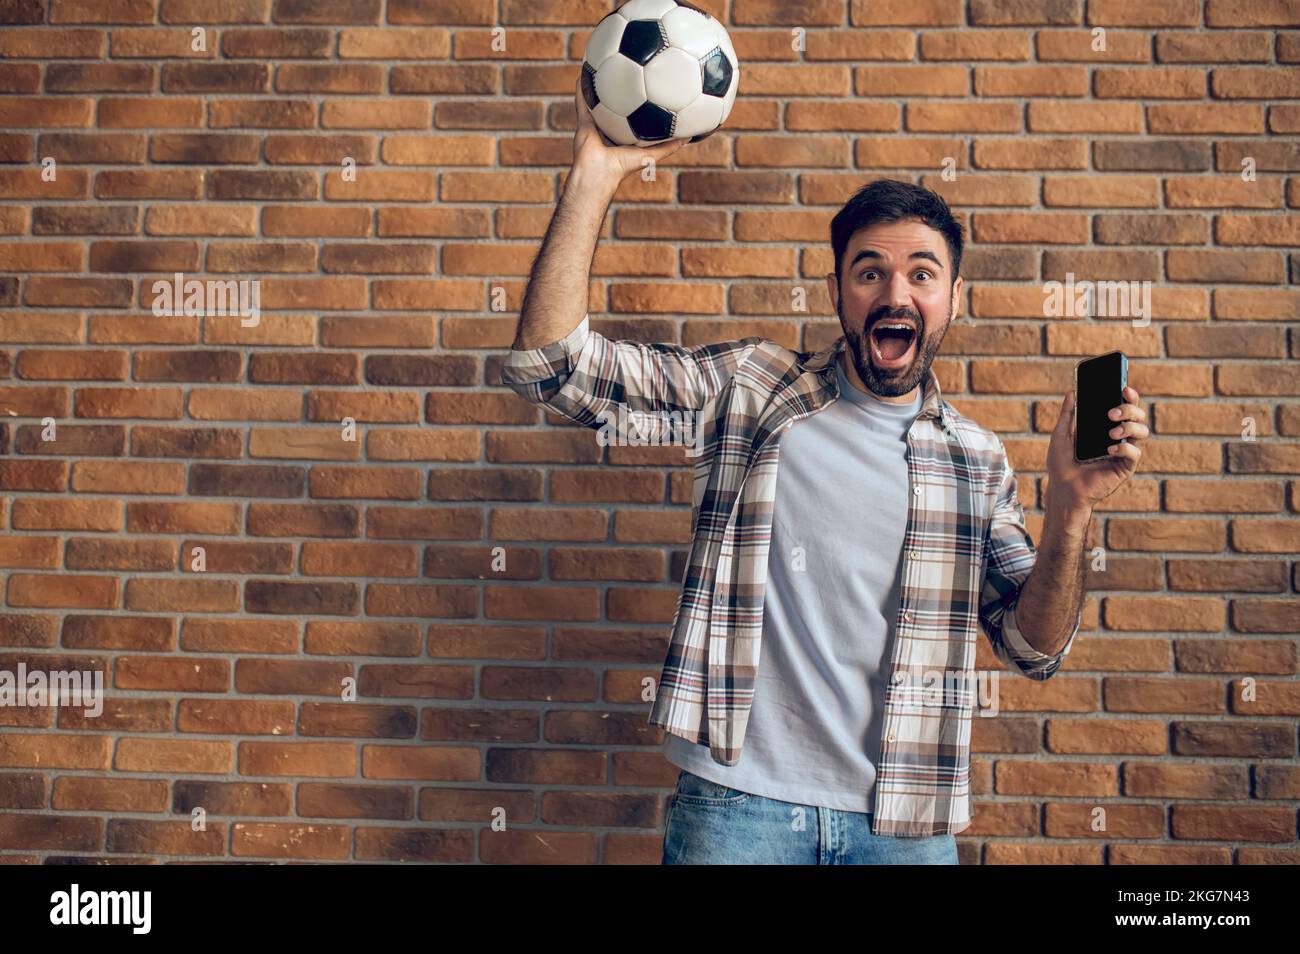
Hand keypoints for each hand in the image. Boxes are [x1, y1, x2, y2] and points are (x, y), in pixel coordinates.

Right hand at [571, 75, 687, 186]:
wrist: (599, 173)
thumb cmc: (624, 166)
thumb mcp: (650, 155)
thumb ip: (668, 146)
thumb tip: (689, 137)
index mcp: (624, 136)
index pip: (634, 117)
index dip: (640, 104)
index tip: (648, 88)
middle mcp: (610, 129)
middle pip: (616, 107)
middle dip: (619, 93)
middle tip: (626, 72)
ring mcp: (596, 125)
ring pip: (597, 102)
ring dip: (599, 87)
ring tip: (603, 68)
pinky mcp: (583, 122)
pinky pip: (581, 102)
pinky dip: (581, 89)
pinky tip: (584, 73)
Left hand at [1045, 385, 1146, 513]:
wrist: (1062, 487)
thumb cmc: (1061, 463)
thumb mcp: (1060, 434)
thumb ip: (1067, 414)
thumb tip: (1071, 392)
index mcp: (1106, 427)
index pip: (1124, 408)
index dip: (1129, 396)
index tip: (1124, 388)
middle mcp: (1119, 437)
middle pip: (1138, 416)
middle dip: (1129, 410)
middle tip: (1111, 414)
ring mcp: (1123, 452)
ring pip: (1142, 432)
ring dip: (1129, 427)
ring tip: (1111, 432)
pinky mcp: (1125, 468)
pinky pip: (1135, 453)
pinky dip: (1125, 447)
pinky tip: (1110, 449)